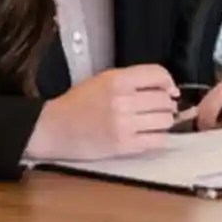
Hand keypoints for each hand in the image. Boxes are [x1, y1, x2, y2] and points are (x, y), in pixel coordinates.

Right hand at [25, 65, 176, 160]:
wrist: (52, 129)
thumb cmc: (78, 103)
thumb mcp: (103, 80)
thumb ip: (133, 80)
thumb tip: (166, 88)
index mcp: (117, 80)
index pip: (158, 75)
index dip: (168, 82)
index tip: (169, 89)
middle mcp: (123, 101)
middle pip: (164, 100)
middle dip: (167, 104)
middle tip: (159, 108)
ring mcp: (124, 125)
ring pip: (165, 120)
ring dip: (164, 121)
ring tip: (154, 122)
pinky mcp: (123, 146)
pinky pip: (157, 140)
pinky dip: (159, 137)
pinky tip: (150, 135)